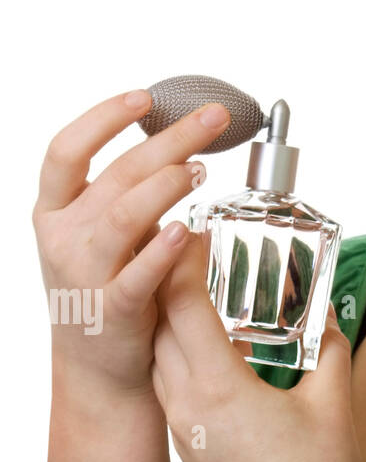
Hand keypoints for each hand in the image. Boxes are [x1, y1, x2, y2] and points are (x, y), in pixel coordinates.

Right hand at [34, 88, 230, 394]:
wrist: (99, 363)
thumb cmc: (107, 281)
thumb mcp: (101, 229)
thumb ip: (128, 189)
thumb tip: (181, 134)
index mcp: (55, 209)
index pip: (65, 151)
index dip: (103, 119)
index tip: (145, 98)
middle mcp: (63, 237)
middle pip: (116, 175)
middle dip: (170, 140)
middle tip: (214, 119)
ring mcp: (83, 274)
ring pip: (123, 216)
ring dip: (167, 185)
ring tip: (202, 169)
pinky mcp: (113, 309)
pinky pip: (138, 275)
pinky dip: (162, 250)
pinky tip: (187, 230)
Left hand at [151, 231, 361, 461]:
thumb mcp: (332, 401)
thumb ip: (329, 348)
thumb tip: (327, 314)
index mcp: (219, 389)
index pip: (181, 310)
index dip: (183, 264)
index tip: (196, 233)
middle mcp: (188, 405)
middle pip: (159, 327)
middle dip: (170, 281)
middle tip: (194, 249)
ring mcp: (183, 424)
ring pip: (158, 355)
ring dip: (171, 316)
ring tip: (199, 288)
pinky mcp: (188, 439)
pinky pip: (169, 379)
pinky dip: (180, 348)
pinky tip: (212, 341)